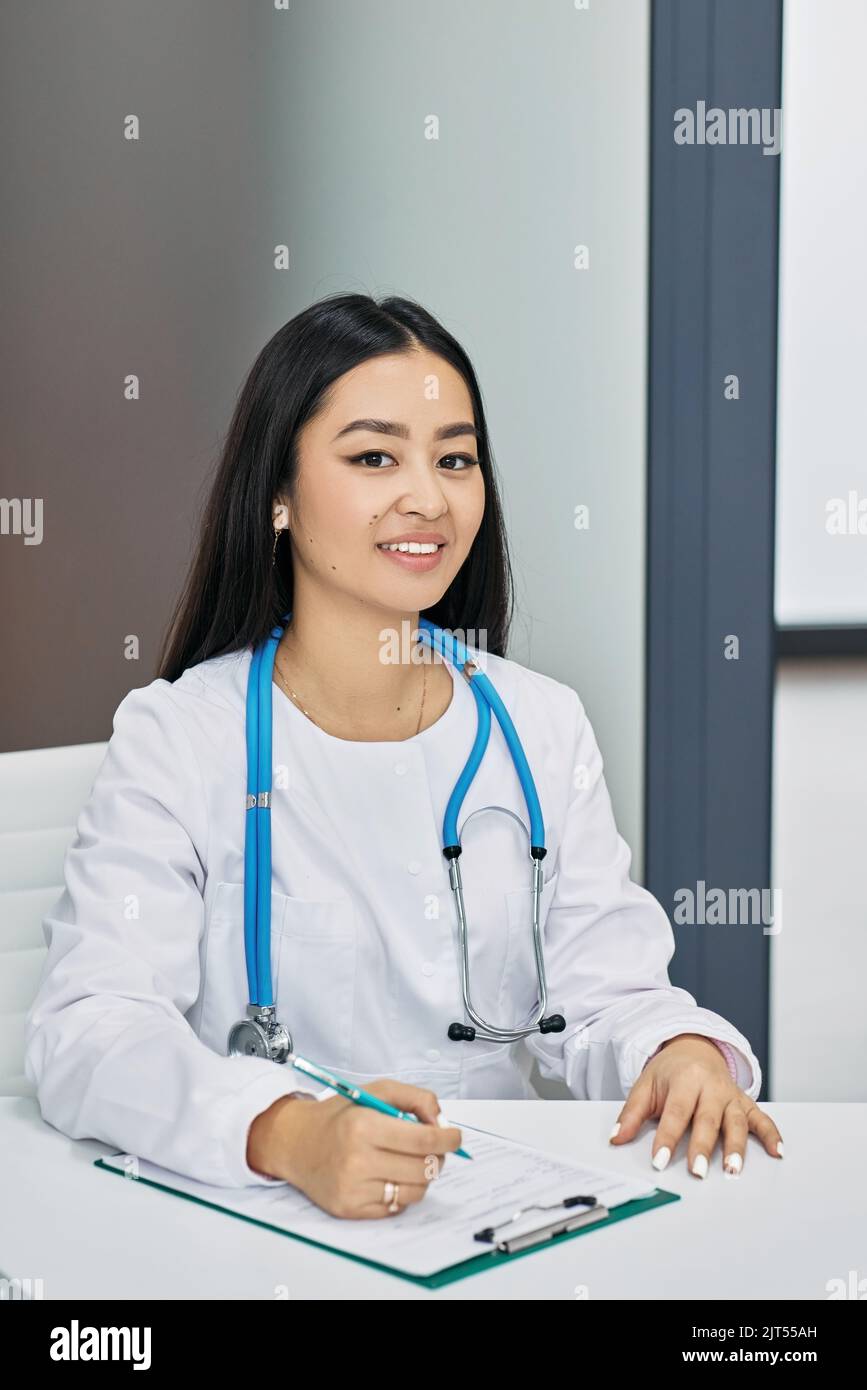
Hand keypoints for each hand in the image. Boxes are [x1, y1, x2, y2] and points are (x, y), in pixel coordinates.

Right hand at [246, 1078, 462, 1216]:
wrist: (295, 1142)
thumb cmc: (339, 1115)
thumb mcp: (375, 1091)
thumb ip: (415, 1098)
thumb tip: (442, 1122)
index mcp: (364, 1126)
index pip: (423, 1140)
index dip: (448, 1140)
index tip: (455, 1137)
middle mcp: (357, 1160)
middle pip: (423, 1168)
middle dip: (438, 1158)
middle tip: (434, 1149)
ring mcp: (353, 1189)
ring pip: (414, 1192)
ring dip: (422, 1177)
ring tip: (410, 1162)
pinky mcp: (349, 1209)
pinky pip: (395, 1208)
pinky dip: (401, 1192)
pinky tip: (389, 1176)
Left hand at [608, 1033, 782, 1177]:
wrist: (694, 1046)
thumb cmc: (670, 1071)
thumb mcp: (646, 1085)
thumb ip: (631, 1113)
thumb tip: (616, 1139)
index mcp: (685, 1079)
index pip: (676, 1112)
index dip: (667, 1137)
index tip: (658, 1160)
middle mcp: (711, 1087)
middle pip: (708, 1120)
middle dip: (703, 1147)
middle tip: (698, 1171)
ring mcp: (731, 1095)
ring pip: (736, 1122)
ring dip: (737, 1146)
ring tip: (733, 1169)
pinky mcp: (745, 1102)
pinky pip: (761, 1117)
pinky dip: (772, 1133)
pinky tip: (778, 1151)